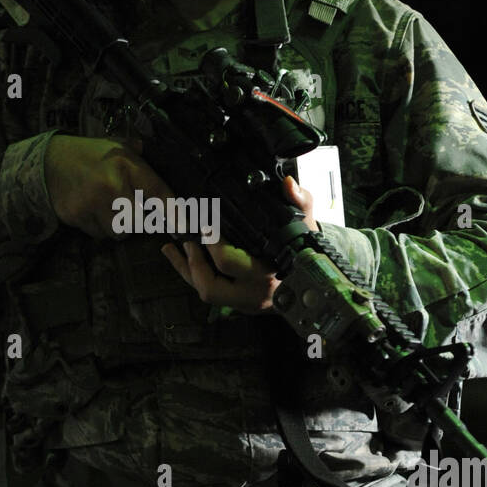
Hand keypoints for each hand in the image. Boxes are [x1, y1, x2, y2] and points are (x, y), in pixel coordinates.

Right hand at [44, 134, 177, 239]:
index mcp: (126, 165)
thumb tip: (159, 161)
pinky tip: (91, 210)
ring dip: (117, 225)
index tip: (185, 230)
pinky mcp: (77, 216)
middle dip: (139, 221)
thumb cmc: (90, 154)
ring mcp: (92, 203)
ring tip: (108, 207)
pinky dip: (98, 226)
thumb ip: (139, 156)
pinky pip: (97, 233)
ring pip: (118, 231)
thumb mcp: (117, 146)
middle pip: (138, 222)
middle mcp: (111, 185)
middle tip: (132, 211)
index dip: (174, 214)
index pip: (158, 193)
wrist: (49, 160)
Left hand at [161, 174, 317, 314]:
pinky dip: (189, 273)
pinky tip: (174, 254)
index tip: (206, 224)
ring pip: (205, 292)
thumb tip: (286, 183)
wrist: (312, 280)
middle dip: (194, 262)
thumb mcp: (305, 224)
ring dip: (186, 268)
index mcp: (268, 274)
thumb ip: (298, 202)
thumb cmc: (304, 249)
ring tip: (174, 246)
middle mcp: (253, 293)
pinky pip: (207, 292)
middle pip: (211, 287)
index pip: (230, 263)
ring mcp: (243, 303)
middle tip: (189, 239)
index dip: (212, 243)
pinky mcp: (236, 304)